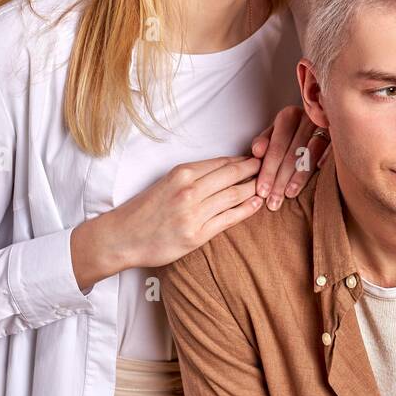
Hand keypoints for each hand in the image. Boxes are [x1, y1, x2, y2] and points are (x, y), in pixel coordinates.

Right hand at [71, 155, 262, 289]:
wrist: (122, 237)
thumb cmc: (145, 210)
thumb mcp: (167, 183)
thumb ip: (194, 176)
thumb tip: (226, 168)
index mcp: (182, 173)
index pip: (222, 162)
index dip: (245, 160)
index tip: (260, 157)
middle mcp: (189, 190)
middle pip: (233, 175)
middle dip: (256, 170)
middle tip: (273, 167)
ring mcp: (193, 213)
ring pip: (234, 195)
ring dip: (256, 188)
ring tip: (269, 185)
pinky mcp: (196, 235)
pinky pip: (229, 219)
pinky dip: (247, 209)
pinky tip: (258, 204)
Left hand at [250, 105, 330, 210]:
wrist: (321, 122)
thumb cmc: (293, 133)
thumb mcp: (275, 134)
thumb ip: (264, 142)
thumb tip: (257, 152)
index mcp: (289, 116)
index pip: (276, 146)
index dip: (268, 170)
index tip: (262, 191)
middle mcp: (308, 117)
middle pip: (292, 151)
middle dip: (281, 179)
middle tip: (273, 200)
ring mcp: (326, 125)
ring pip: (311, 152)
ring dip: (299, 176)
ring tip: (289, 194)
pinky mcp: (340, 133)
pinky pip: (332, 147)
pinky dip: (324, 159)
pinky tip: (318, 172)